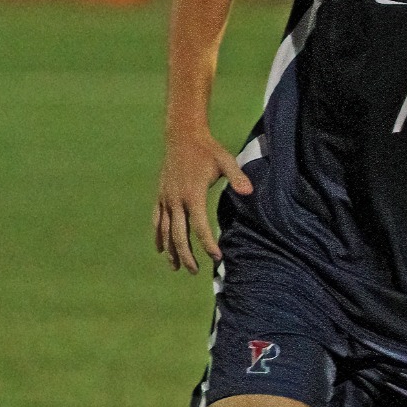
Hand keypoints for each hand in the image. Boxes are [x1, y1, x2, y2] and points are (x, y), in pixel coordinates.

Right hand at [154, 129, 252, 273]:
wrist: (182, 135)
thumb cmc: (207, 150)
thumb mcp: (225, 161)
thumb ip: (237, 177)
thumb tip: (250, 191)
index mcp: (193, 194)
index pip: (199, 226)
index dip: (207, 244)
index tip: (216, 257)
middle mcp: (176, 200)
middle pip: (179, 235)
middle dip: (187, 255)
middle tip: (196, 271)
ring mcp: (166, 198)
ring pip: (165, 231)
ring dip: (170, 251)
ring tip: (177, 268)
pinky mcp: (160, 196)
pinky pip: (157, 221)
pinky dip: (158, 236)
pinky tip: (160, 249)